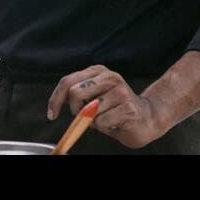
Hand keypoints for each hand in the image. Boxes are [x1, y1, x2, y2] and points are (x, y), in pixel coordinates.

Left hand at [45, 64, 164, 149]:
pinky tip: (116, 122)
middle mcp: (109, 77)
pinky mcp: (127, 107)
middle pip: (75, 93)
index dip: (55, 99)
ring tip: (107, 118)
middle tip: (84, 117)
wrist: (147, 117)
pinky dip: (104, 127)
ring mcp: (120, 91)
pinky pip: (102, 122)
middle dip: (75, 110)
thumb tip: (58, 103)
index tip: (52, 113)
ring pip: (89, 111)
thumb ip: (78, 97)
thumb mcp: (94, 98)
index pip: (68, 81)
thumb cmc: (116, 109)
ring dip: (93, 121)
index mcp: (98, 72)